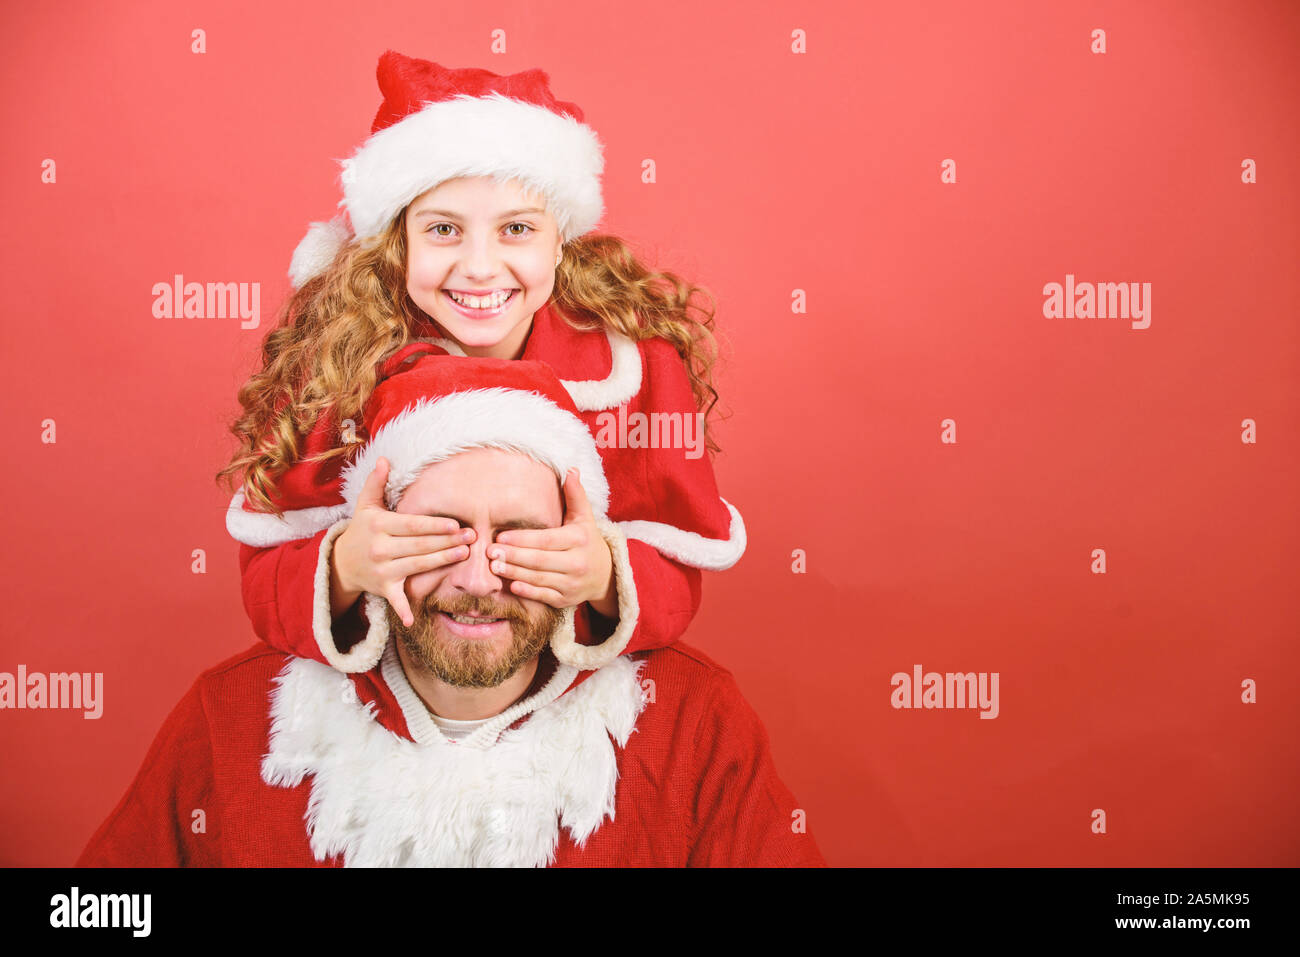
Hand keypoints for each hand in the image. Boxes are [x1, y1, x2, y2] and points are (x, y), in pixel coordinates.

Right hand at [329, 457, 475, 626]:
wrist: (341, 563)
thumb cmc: (362, 530)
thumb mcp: (365, 505)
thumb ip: (376, 482)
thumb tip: (384, 459)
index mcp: (379, 526)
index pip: (413, 525)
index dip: (435, 525)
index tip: (456, 524)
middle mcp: (380, 548)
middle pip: (419, 545)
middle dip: (447, 542)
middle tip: (472, 536)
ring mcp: (381, 570)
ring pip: (417, 565)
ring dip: (443, 562)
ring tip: (466, 554)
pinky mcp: (382, 588)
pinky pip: (395, 600)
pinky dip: (403, 611)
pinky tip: (415, 620)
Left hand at [489, 468, 616, 616]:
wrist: (605, 575)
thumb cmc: (587, 541)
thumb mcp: (584, 517)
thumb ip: (575, 495)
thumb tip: (571, 470)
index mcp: (579, 540)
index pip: (546, 540)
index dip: (522, 539)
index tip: (500, 536)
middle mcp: (578, 563)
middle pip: (540, 560)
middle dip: (513, 556)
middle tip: (489, 552)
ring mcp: (572, 584)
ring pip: (539, 578)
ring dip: (514, 573)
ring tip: (494, 566)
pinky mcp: (567, 600)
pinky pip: (544, 596)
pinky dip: (528, 591)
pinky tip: (511, 585)